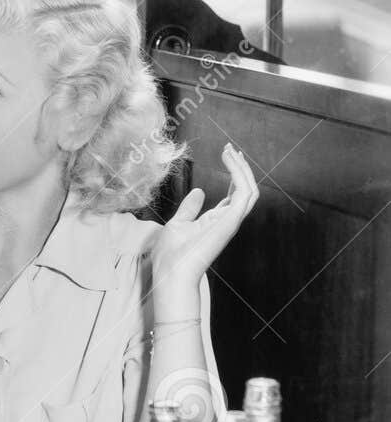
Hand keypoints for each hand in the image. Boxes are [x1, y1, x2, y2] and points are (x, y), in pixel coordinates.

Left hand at [150, 143, 258, 313]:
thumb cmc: (171, 255)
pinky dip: (240, 174)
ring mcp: (231, 221)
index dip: (234, 174)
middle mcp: (227, 220)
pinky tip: (229, 160)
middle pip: (245, 190)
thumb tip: (199, 192)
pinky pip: (245, 193)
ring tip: (231, 151)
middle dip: (241, 168)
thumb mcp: (178, 224)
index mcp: (216, 221)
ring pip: (250, 189)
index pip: (234, 194)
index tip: (227, 154)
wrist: (171, 273)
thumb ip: (190, 209)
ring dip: (242, 168)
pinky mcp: (231, 221)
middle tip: (231, 148)